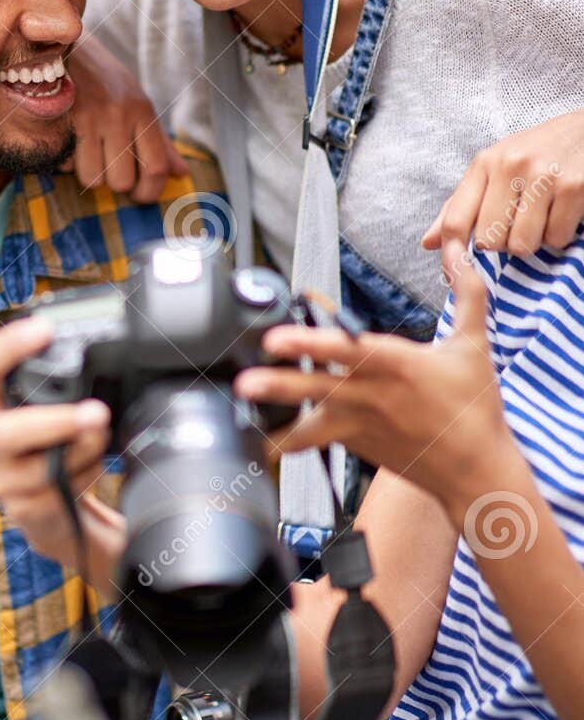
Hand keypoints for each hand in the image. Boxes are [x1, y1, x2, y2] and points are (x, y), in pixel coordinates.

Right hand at [0, 318, 125, 597]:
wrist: (64, 514)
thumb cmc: (64, 451)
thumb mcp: (64, 412)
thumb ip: (71, 387)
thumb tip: (112, 353)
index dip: (6, 346)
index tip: (44, 329)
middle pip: (4, 431)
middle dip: (56, 421)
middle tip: (97, 413)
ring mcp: (3, 479)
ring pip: (39, 468)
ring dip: (82, 453)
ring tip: (103, 440)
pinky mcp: (23, 510)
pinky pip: (53, 495)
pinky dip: (83, 478)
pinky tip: (91, 470)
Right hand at [68, 35, 187, 201]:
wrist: (59, 43)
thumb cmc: (101, 78)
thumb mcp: (135, 102)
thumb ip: (158, 141)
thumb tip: (182, 174)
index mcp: (142, 110)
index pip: (157, 167)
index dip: (149, 191)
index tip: (139, 196)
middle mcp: (120, 113)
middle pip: (122, 181)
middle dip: (113, 182)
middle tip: (107, 167)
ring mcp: (89, 116)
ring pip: (92, 179)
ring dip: (86, 173)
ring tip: (84, 152)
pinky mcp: (60, 119)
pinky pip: (66, 164)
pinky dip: (65, 161)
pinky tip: (66, 141)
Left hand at [234, 246, 519, 513]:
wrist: (476, 472)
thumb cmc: (475, 407)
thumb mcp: (474, 345)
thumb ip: (468, 290)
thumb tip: (460, 247)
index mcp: (399, 366)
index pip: (348, 351)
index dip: (310, 345)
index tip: (276, 340)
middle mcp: (374, 396)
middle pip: (320, 388)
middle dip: (280, 385)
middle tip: (244, 383)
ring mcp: (362, 426)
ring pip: (312, 423)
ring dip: (277, 420)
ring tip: (244, 419)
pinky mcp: (356, 448)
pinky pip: (317, 441)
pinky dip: (289, 440)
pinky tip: (260, 441)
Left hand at [422, 107, 583, 270]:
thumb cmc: (537, 153)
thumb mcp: (494, 169)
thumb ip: (460, 206)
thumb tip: (429, 243)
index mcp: (485, 163)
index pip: (455, 219)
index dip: (453, 252)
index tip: (460, 268)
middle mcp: (510, 165)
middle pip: (488, 241)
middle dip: (503, 244)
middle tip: (517, 226)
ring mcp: (543, 175)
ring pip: (522, 244)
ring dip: (533, 242)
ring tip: (541, 219)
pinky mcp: (573, 187)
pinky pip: (556, 238)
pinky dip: (560, 235)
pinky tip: (563, 213)